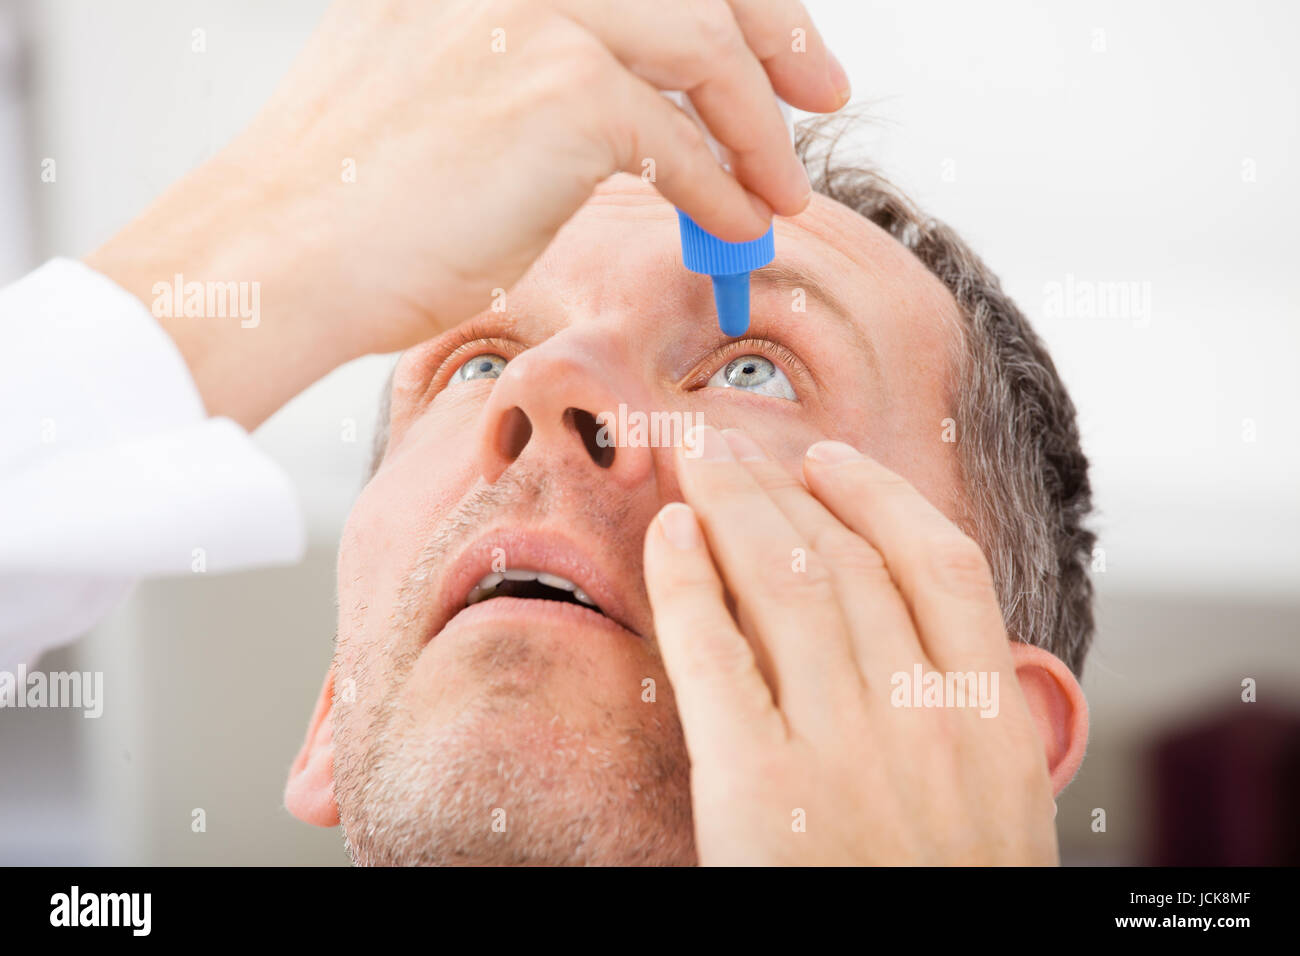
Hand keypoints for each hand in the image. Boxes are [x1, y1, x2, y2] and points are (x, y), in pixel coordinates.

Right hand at [86, 0, 848, 427]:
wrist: (278, 256)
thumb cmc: (345, 208)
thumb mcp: (431, 92)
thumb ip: (528, 73)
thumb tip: (631, 117)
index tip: (774, 42)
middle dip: (776, 33)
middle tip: (820, 91)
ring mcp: (536, 16)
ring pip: (703, 46)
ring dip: (759, 126)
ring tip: (783, 188)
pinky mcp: (561, 93)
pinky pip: (681, 140)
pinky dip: (722, 188)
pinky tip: (736, 222)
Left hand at [643, 426, 1058, 864]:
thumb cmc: (940, 904)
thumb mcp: (998, 818)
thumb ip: (975, 721)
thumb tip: (938, 642)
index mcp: (990, 722)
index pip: (939, 564)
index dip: (878, 495)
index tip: (827, 457)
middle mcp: (921, 719)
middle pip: (843, 555)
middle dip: (775, 480)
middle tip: (724, 436)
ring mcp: (840, 749)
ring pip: (783, 579)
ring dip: (728, 502)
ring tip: (688, 456)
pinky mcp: (755, 788)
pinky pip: (715, 653)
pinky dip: (688, 581)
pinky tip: (667, 534)